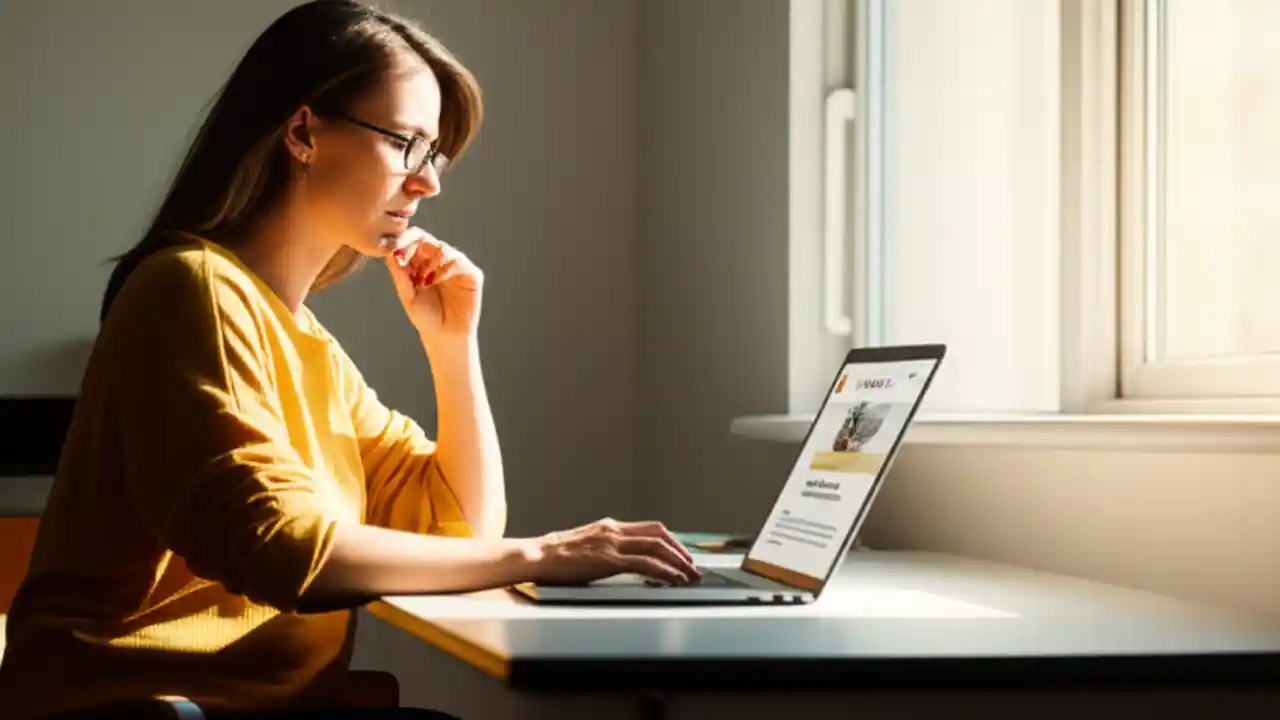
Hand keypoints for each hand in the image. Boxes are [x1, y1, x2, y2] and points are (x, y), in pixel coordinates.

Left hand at [384, 227, 482, 345]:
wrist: (444, 337)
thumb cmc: (425, 318)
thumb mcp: (407, 294)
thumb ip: (399, 273)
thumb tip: (390, 252)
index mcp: (422, 263)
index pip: (414, 242)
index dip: (404, 240)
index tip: (395, 248)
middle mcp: (439, 261)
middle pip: (428, 240)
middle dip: (415, 246)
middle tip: (406, 259)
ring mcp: (456, 266)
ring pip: (443, 248)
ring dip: (430, 259)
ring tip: (424, 278)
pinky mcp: (471, 274)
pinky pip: (459, 261)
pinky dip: (447, 266)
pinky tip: (438, 278)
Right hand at [530, 518, 700, 585]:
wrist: (535, 555)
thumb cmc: (553, 556)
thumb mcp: (584, 546)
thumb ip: (604, 549)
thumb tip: (618, 560)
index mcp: (609, 527)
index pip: (650, 528)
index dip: (671, 541)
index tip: (681, 553)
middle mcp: (614, 531)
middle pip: (660, 534)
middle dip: (680, 550)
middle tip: (692, 566)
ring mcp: (612, 544)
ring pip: (657, 547)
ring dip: (678, 562)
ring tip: (689, 576)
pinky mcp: (609, 560)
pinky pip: (645, 564)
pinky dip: (664, 571)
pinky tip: (673, 580)